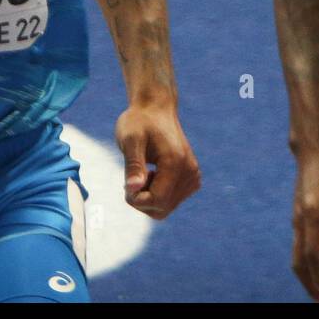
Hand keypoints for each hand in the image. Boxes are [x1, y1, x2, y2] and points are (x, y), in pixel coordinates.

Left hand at [115, 102, 199, 218]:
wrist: (156, 109)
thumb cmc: (139, 122)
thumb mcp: (130, 139)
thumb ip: (133, 165)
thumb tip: (132, 189)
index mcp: (176, 162)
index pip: (156, 201)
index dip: (135, 199)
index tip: (125, 183)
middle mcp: (190, 172)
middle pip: (161, 209)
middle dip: (141, 200)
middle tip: (132, 178)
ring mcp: (193, 176)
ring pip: (166, 208)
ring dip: (149, 197)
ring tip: (144, 173)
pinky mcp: (192, 178)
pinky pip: (171, 201)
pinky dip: (158, 194)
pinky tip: (153, 175)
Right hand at [290, 148, 318, 302]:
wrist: (316, 149)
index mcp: (313, 215)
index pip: (312, 257)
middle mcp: (300, 221)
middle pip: (298, 264)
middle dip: (312, 288)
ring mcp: (296, 219)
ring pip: (296, 258)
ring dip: (309, 279)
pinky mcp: (299, 217)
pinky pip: (298, 249)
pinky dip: (307, 266)